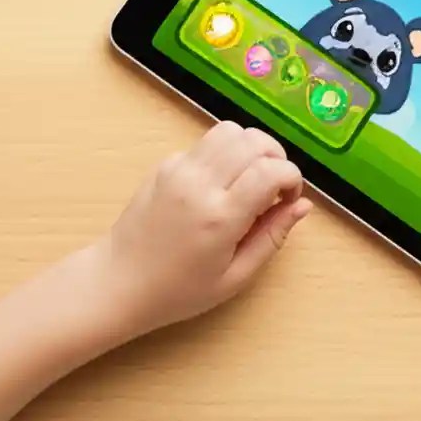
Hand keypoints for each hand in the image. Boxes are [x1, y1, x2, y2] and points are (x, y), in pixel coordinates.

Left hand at [100, 121, 311, 334]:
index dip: (292, 178)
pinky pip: (205, 144)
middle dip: (276, 157)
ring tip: (249, 178)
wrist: (118, 282)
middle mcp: (199, 184)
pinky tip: (218, 185)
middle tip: (273, 187)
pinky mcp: (164, 165)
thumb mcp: (235, 277)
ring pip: (230, 130)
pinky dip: (223, 155)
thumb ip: (272, 237)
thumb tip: (302, 205)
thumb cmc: (178, 290)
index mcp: (220, 217)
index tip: (288, 199)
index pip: (271, 170)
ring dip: (250, 148)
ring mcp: (178, 170)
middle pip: (254, 141)